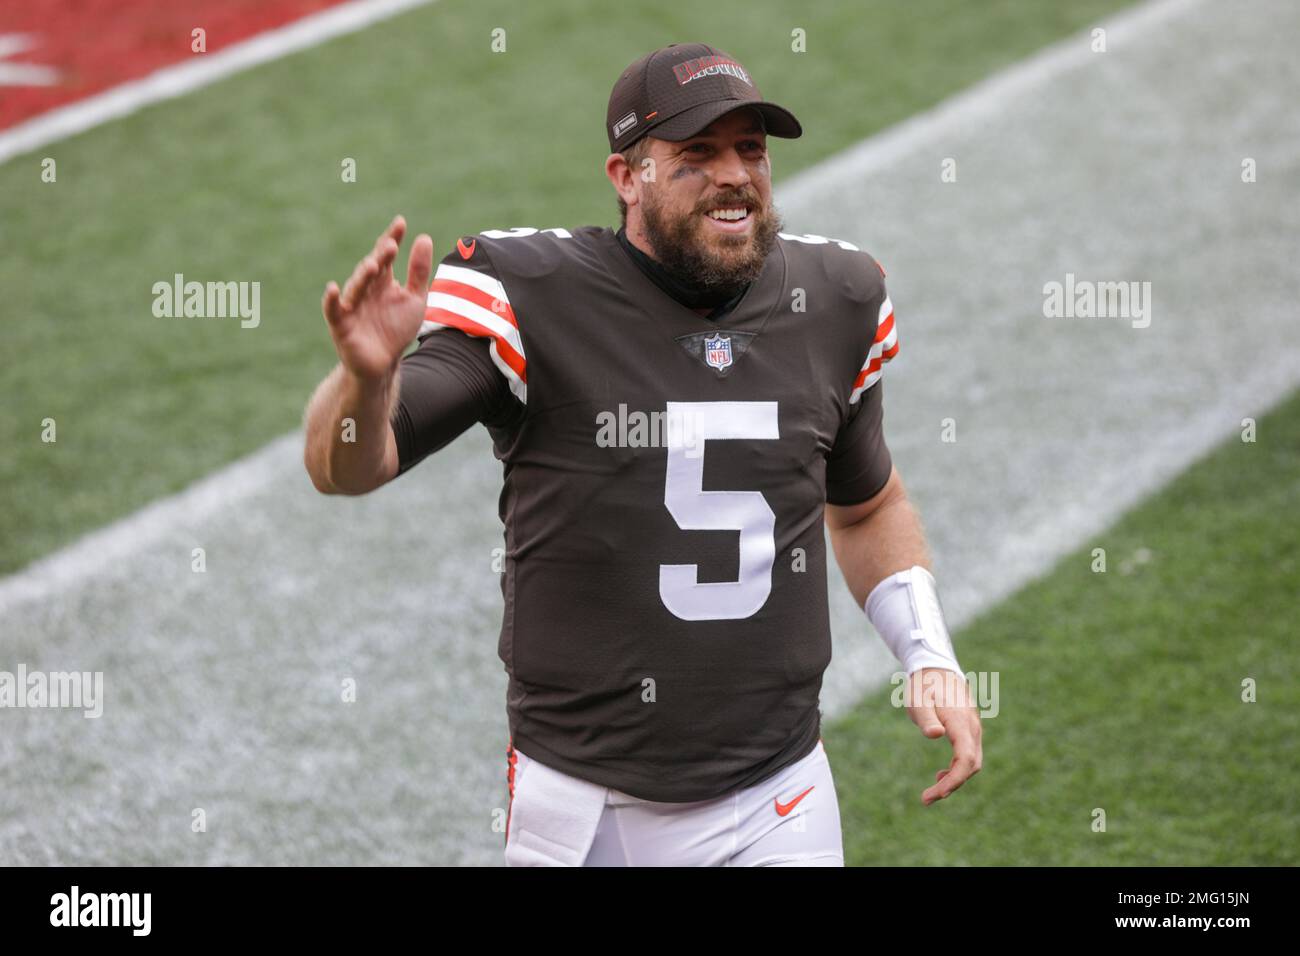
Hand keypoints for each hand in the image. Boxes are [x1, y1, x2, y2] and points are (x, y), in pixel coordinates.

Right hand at [321, 215, 433, 379]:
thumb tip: (424, 237)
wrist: (385, 364)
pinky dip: (331, 300)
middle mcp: (364, 289)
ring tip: (374, 265)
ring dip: (363, 275)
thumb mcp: (414, 299)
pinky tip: (332, 288)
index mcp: (382, 281)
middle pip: (371, 268)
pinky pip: (333, 310)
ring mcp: (351, 305)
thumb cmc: (396, 329)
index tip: (401, 223)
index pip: (385, 255)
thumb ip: (419, 271)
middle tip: (391, 245)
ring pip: (355, 286)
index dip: (391, 238)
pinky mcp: (340, 324)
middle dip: (380, 257)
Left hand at [904, 667, 982, 804]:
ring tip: (931, 792)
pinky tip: (941, 775)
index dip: (954, 779)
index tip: (936, 793)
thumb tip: (936, 735)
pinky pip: (968, 755)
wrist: (935, 668)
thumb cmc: (923, 685)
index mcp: (960, 722)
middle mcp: (972, 727)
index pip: (966, 758)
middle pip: (971, 765)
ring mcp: (973, 728)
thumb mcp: (918, 700)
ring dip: (955, 779)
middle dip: (952, 785)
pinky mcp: (969, 730)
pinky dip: (957, 769)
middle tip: (926, 798)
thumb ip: (926, 718)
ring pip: (971, 762)